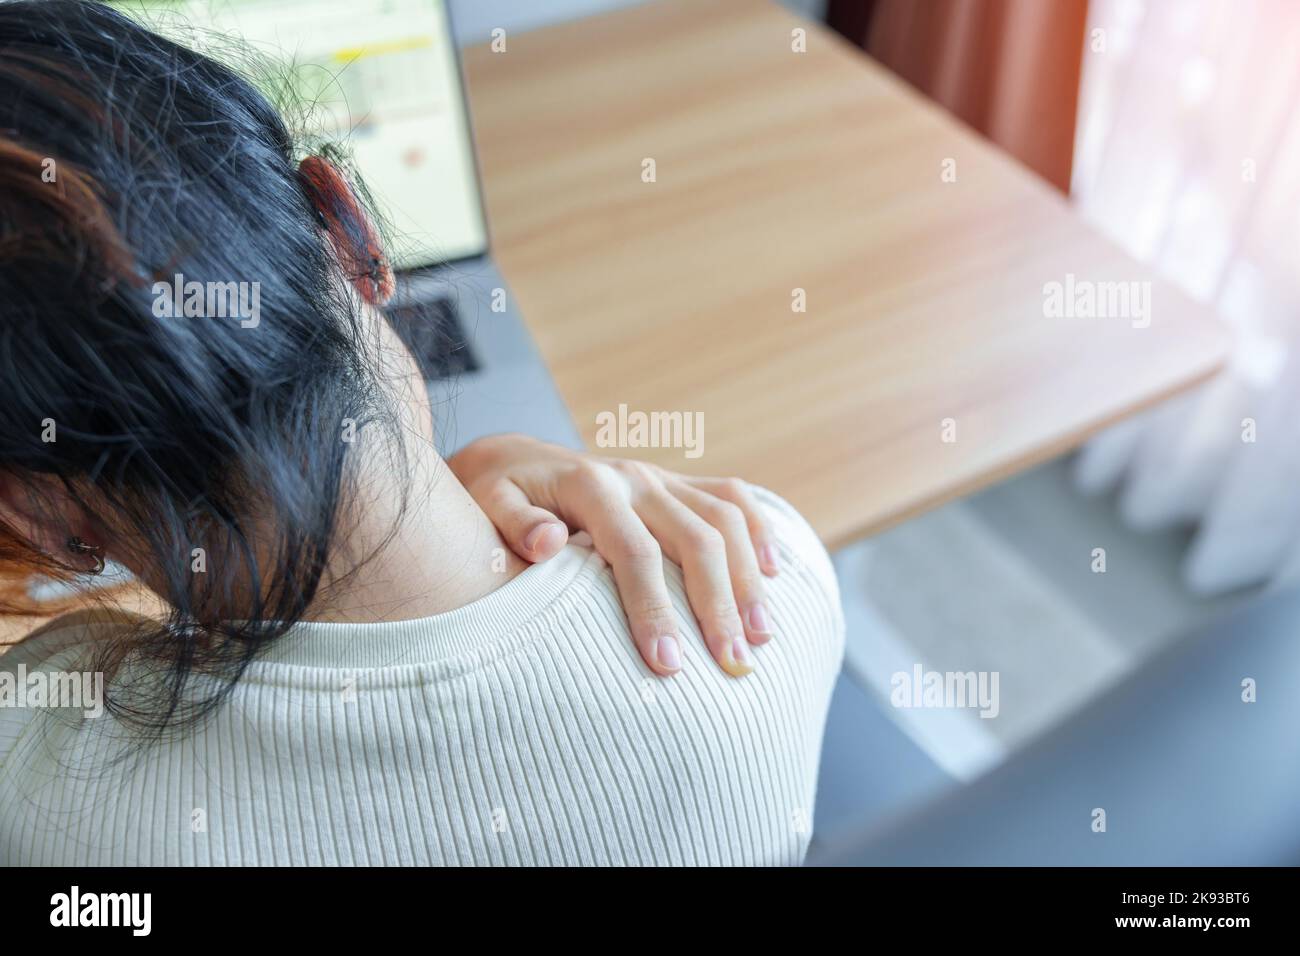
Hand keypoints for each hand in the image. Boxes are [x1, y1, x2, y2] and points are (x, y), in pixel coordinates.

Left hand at [448, 434, 779, 677]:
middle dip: (718, 604)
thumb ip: (514, 523)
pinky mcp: (676, 485)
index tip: (668, 663)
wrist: (511, 460)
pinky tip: (774, 574)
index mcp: (592, 486)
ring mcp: (661, 478)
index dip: (654, 607)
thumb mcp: (486, 503)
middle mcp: (636, 478)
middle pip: (696, 538)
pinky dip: (758, 531)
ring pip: (725, 520)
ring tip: (762, 636)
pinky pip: (731, 498)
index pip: (635, 552)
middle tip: (734, 664)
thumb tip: (547, 543)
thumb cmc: (494, 495)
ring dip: (748, 578)